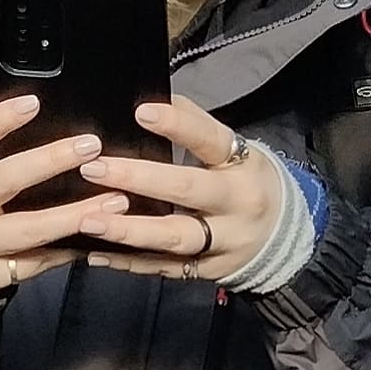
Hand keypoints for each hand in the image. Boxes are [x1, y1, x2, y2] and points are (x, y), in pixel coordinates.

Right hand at [0, 92, 122, 293]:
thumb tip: (48, 122)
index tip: (34, 103)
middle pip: (4, 181)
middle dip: (50, 161)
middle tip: (91, 146)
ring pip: (29, 230)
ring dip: (75, 215)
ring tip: (116, 201)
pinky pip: (37, 262)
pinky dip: (69, 249)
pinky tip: (98, 238)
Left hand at [79, 98, 297, 279]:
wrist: (282, 239)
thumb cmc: (245, 183)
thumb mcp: (235, 152)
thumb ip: (197, 127)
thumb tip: (159, 99)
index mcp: (242, 165)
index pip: (211, 141)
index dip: (178, 126)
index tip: (142, 113)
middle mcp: (236, 204)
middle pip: (187, 189)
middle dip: (138, 178)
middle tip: (94, 168)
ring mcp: (223, 242)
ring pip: (175, 237)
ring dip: (129, 230)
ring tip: (88, 220)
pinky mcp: (207, 270)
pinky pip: (165, 268)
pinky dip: (130, 263)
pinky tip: (96, 254)